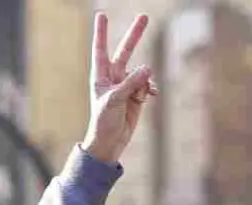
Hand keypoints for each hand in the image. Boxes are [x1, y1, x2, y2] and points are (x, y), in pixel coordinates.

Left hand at [82, 13, 157, 164]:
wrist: (110, 142)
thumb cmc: (104, 122)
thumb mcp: (115, 101)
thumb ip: (131, 83)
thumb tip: (148, 68)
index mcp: (100, 76)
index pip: (101, 49)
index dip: (102, 32)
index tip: (101, 15)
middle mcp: (113, 77)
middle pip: (125, 51)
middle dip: (135, 35)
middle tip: (144, 16)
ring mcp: (126, 85)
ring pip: (142, 72)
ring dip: (144, 81)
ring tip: (139, 95)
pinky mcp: (136, 94)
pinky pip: (147, 84)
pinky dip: (150, 89)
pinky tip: (150, 96)